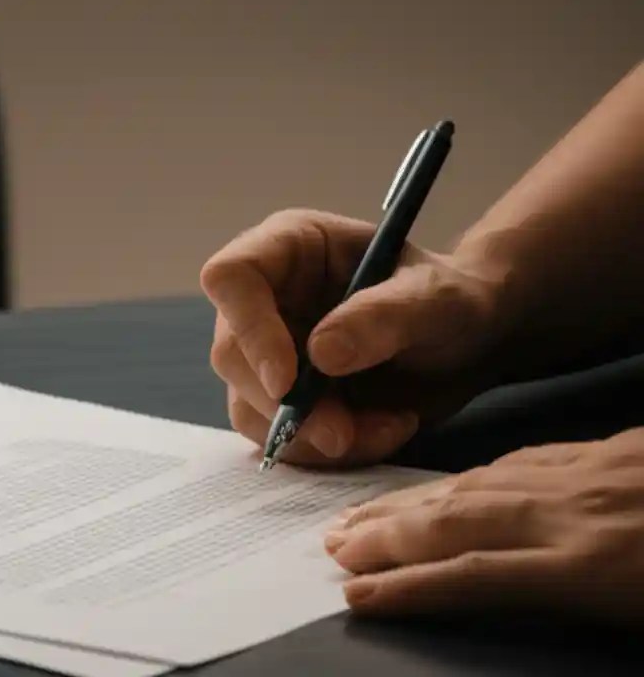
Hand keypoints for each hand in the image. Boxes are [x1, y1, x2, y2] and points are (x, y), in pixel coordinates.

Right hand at [199, 209, 506, 467]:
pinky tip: (382, 431)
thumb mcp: (435, 299)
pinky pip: (279, 438)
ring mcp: (267, 351)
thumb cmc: (450, 300)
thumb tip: (320, 355)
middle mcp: (265, 298)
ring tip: (387, 427)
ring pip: (250, 406)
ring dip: (312, 436)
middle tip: (342, 434)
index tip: (287, 381)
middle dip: (285, 405)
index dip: (248, 328)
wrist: (468, 344)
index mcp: (289, 247)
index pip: (230, 277)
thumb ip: (383, 317)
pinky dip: (327, 452)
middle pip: (230, 354)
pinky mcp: (281, 398)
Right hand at [326, 428, 643, 629]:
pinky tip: (452, 481)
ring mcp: (593, 473)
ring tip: (367, 513)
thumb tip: (507, 591)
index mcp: (593, 566)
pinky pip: (530, 458)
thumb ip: (581, 602)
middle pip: (459, 521)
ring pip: (481, 483)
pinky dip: (476, 473)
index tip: (356, 595)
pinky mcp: (617, 449)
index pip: (474, 576)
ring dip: (415, 499)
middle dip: (388, 533)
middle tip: (334, 544)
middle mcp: (576, 513)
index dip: (408, 587)